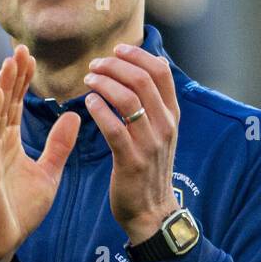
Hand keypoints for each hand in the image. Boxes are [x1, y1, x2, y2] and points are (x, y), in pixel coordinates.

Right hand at [0, 45, 79, 261]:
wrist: (5, 241)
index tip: (30, 57)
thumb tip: (73, 116)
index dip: (22, 81)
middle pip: (5, 103)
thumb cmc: (21, 209)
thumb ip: (59, 145)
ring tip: (9, 64)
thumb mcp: (48, 172)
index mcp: (9, 142)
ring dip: (1, 89)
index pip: (16, 104)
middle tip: (21, 49)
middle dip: (12, 76)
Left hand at [82, 43, 179, 244]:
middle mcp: (165, 126)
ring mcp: (150, 144)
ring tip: (88, 81)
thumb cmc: (149, 168)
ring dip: (103, 83)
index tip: (116, 50)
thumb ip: (154, 103)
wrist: (152, 212)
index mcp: (172, 116)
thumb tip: (146, 64)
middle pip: (141, 79)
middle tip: (94, 66)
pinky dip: (98, 109)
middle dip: (114, 65)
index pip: (160, 71)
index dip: (136, 55)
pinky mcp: (131, 161)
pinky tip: (88, 103)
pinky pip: (114, 127)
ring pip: (127, 99)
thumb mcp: (160, 133)